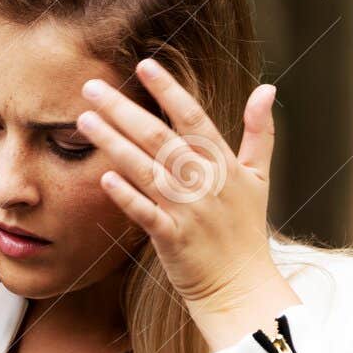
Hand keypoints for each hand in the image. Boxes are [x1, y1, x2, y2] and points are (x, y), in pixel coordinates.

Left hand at [77, 58, 299, 350]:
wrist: (242, 288)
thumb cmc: (245, 232)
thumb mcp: (260, 178)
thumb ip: (260, 131)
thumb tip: (268, 88)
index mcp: (224, 164)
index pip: (193, 118)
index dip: (168, 90)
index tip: (144, 65)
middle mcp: (204, 183)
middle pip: (159, 137)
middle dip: (124, 109)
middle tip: (92, 86)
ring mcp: (188, 211)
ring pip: (146, 169)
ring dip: (114, 143)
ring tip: (85, 120)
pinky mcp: (173, 239)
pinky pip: (145, 213)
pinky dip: (127, 195)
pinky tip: (104, 177)